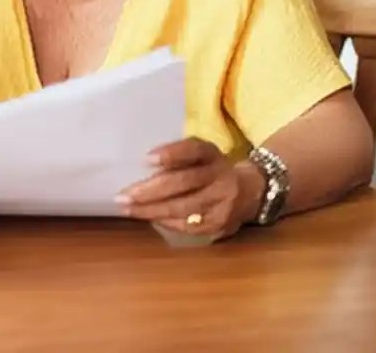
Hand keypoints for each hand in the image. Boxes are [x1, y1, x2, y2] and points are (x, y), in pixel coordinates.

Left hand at [117, 137, 260, 239]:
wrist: (252, 191)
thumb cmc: (210, 169)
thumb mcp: (200, 154)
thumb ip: (176, 156)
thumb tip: (142, 167)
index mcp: (212, 154)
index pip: (193, 150)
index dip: (171, 153)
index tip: (146, 158)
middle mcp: (221, 176)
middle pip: (184, 183)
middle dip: (150, 191)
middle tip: (123, 196)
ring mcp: (224, 203)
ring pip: (184, 208)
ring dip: (151, 210)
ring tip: (128, 210)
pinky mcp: (221, 224)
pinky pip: (188, 225)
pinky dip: (165, 222)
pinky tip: (148, 218)